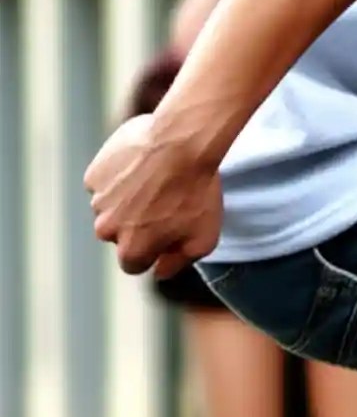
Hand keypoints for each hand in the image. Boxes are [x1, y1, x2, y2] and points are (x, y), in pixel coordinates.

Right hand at [84, 114, 222, 277]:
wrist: (181, 143)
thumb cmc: (197, 193)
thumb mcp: (203, 239)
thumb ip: (178, 262)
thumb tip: (159, 272)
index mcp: (132, 249)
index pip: (134, 264)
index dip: (153, 251)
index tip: (168, 233)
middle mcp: (107, 229)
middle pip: (120, 236)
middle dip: (137, 226)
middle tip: (164, 204)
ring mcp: (97, 200)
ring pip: (110, 209)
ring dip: (127, 202)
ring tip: (156, 183)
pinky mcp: (94, 174)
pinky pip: (105, 184)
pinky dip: (118, 180)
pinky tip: (142, 168)